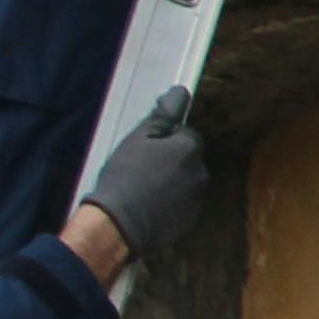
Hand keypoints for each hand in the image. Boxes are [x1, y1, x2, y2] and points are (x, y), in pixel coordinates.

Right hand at [73, 89, 210, 266]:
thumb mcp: (138, 138)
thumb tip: (179, 93)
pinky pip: (180, 204)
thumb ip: (163, 114)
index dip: (162, 139)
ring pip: (184, 181)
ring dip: (169, 181)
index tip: (143, 149)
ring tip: (141, 188)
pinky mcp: (188, 220)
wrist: (118, 224)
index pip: (184, 133)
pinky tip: (146, 205)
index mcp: (189, 148)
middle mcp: (200, 172)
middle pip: (186, 158)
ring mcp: (196, 198)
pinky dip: (168, 202)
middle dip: (168, 160)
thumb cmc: (124, 178)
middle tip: (139, 168)